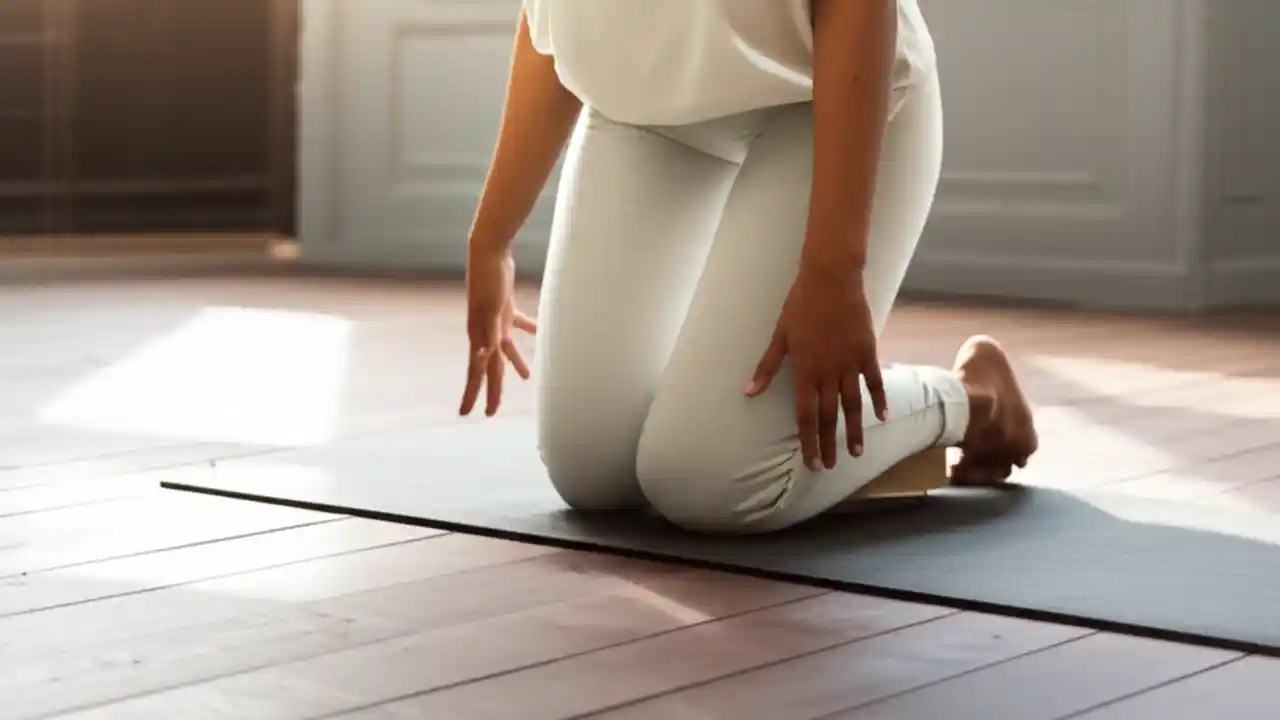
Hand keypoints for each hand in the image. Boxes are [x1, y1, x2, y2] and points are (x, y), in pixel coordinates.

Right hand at [460, 245, 537, 416]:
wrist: (488, 253)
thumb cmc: (488, 281)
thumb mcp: (489, 309)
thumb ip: (487, 332)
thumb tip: (481, 354)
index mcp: (479, 337)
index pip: (476, 373)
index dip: (473, 394)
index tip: (466, 414)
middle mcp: (485, 332)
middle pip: (490, 367)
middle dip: (492, 390)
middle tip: (492, 412)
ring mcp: (495, 319)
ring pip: (506, 348)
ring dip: (515, 362)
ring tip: (526, 377)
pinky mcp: (505, 306)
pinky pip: (518, 322)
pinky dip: (528, 328)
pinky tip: (539, 331)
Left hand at [745, 267, 886, 470]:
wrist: (831, 279)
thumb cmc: (800, 304)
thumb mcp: (779, 335)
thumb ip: (767, 367)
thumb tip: (748, 392)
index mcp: (805, 370)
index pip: (806, 415)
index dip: (808, 441)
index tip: (812, 462)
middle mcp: (829, 372)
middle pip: (829, 416)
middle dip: (829, 443)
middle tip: (832, 466)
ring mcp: (850, 363)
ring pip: (853, 404)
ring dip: (855, 430)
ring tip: (857, 452)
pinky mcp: (867, 351)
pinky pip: (875, 381)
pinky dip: (879, 399)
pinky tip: (883, 417)